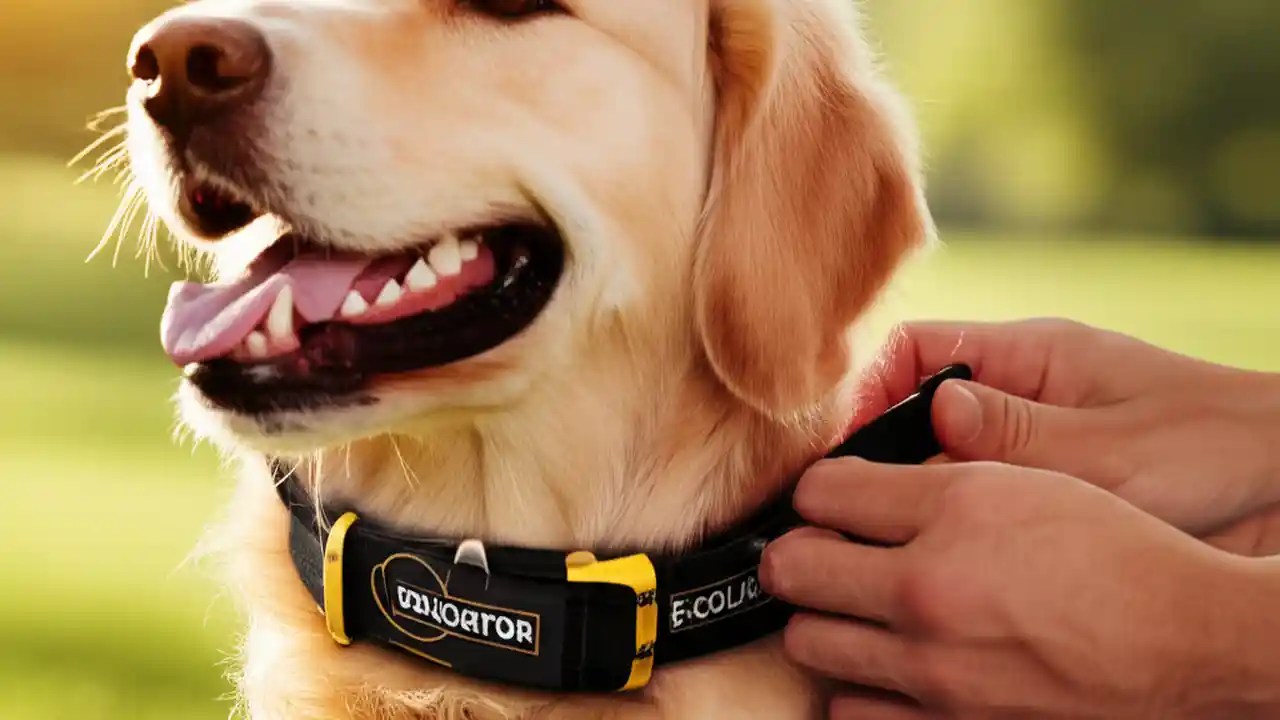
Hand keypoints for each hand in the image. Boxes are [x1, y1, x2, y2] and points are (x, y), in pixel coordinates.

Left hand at [761, 459, 1279, 718]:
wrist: (1182, 643)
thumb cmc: (1114, 554)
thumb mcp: (1025, 483)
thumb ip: (931, 478)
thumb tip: (850, 484)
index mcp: (953, 510)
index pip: (819, 490)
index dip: (819, 491)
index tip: (830, 501)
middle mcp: (931, 587)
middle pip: (792, 567)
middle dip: (799, 553)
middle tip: (827, 553)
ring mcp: (934, 667)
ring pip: (807, 641)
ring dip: (824, 620)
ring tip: (861, 610)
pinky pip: (849, 710)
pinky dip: (859, 687)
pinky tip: (888, 665)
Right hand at [856, 319, 1279, 551]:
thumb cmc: (1211, 447)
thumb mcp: (1112, 447)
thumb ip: (1019, 434)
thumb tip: (936, 409)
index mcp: (1029, 355)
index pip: (913, 350)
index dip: (864, 393)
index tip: (838, 451)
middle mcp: (1018, 391)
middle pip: (913, 408)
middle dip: (877, 455)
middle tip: (847, 511)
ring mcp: (1029, 435)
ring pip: (939, 458)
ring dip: (914, 495)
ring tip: (889, 540)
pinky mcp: (1043, 482)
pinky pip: (973, 494)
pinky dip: (953, 521)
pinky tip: (944, 557)